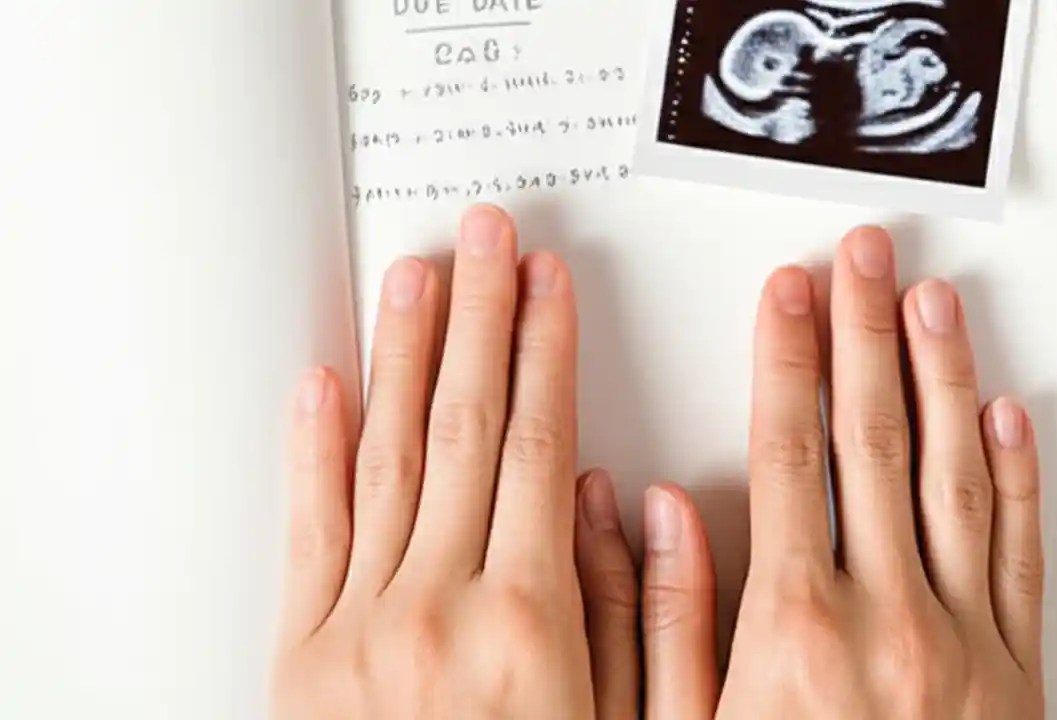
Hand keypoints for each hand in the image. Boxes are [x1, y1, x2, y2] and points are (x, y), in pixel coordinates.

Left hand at [272, 205, 621, 718]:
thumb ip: (649, 621)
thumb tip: (621, 503)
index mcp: (530, 624)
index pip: (536, 442)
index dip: (545, 348)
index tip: (548, 284)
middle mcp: (437, 611)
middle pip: (463, 425)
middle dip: (480, 316)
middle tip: (488, 238)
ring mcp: (358, 630)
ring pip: (385, 455)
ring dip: (404, 352)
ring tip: (418, 276)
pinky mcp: (300, 660)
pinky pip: (307, 532)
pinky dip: (313, 449)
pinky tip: (324, 382)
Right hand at [574, 227, 1044, 718]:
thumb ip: (653, 623)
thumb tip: (637, 515)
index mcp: (794, 630)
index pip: (789, 452)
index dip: (786, 358)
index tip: (786, 293)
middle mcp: (887, 620)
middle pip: (873, 440)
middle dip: (864, 331)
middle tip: (861, 258)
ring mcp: (962, 641)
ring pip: (954, 474)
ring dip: (942, 374)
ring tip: (931, 301)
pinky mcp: (1016, 672)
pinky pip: (1019, 551)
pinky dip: (1015, 476)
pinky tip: (1004, 414)